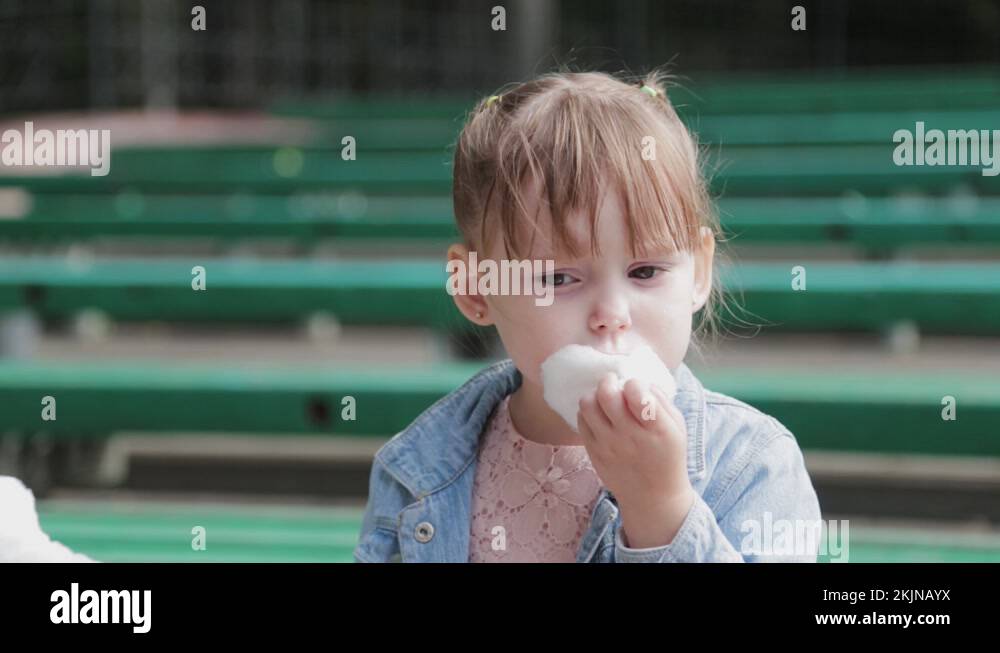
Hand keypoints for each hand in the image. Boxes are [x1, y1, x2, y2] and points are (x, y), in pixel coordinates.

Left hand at [577, 373, 695, 547]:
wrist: (653, 496)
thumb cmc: (668, 456)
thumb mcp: (677, 428)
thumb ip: (661, 400)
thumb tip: (639, 379)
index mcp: (657, 430)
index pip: (638, 395)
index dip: (634, 383)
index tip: (635, 387)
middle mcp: (630, 437)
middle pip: (607, 395)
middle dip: (608, 381)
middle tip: (612, 382)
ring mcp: (609, 446)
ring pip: (588, 405)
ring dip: (595, 395)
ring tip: (604, 398)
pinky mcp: (594, 452)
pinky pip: (581, 421)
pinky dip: (588, 411)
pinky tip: (599, 414)